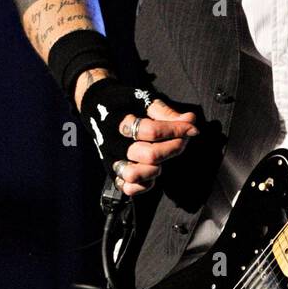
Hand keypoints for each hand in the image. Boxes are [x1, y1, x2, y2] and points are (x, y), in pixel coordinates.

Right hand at [79, 79, 198, 196]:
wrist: (95, 106)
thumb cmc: (123, 102)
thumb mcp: (142, 99)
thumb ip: (165, 112)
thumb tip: (190, 120)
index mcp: (119, 122)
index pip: (153, 131)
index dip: (177, 130)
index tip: (192, 128)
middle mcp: (114, 144)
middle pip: (150, 155)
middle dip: (173, 148)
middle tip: (182, 139)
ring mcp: (112, 160)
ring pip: (136, 175)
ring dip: (156, 168)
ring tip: (162, 157)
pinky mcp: (113, 173)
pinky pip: (129, 189)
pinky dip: (144, 184)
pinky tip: (153, 170)